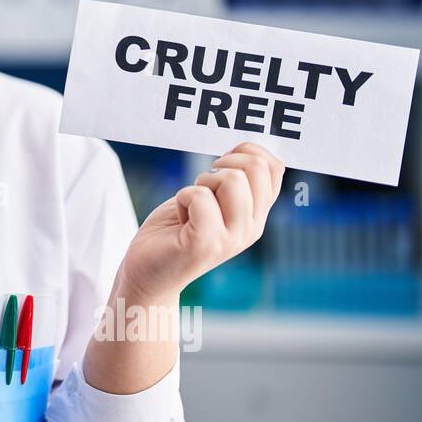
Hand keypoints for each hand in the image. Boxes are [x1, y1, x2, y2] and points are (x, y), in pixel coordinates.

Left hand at [118, 142, 285, 302]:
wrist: (147, 272)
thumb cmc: (175, 229)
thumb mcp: (211, 199)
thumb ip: (233, 181)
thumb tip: (249, 148)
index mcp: (256, 215)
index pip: (274, 167)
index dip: (245, 152)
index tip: (221, 166)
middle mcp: (251, 228)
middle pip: (255, 168)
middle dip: (222, 164)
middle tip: (202, 187)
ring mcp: (231, 239)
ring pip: (231, 179)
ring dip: (200, 183)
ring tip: (191, 205)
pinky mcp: (205, 244)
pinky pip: (199, 197)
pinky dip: (183, 197)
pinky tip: (180, 219)